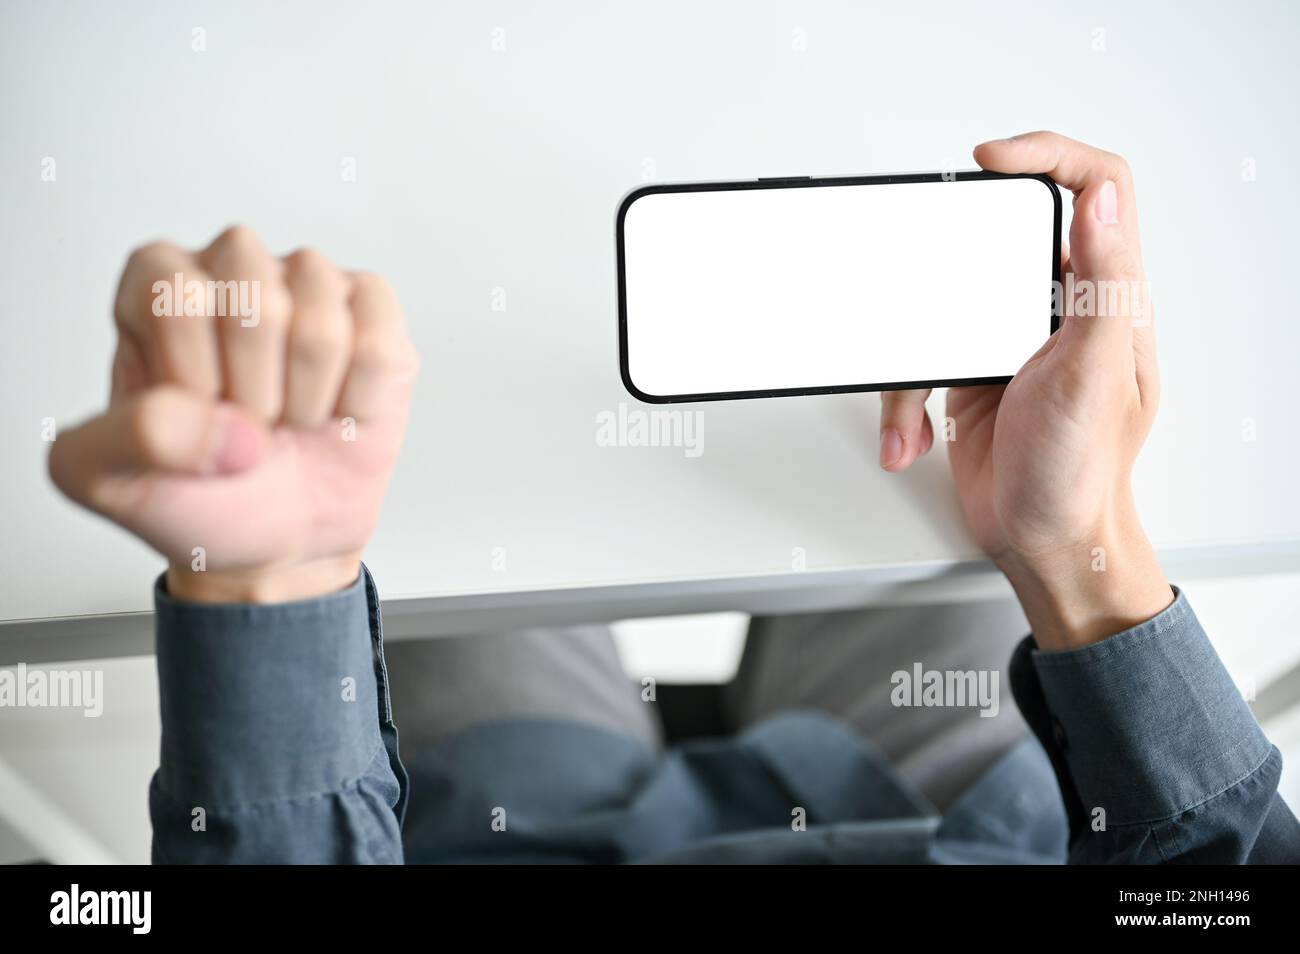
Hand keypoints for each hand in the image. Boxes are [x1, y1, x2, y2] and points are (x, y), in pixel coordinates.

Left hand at [49, 226, 419, 602]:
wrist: (278, 538)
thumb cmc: (198, 493)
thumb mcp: (112, 482)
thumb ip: (121, 437)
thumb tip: (194, 408)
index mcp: (158, 285)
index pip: (178, 296)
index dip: (193, 378)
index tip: (193, 414)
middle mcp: (236, 267)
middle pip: (256, 299)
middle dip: (255, 392)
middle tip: (247, 422)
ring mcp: (311, 284)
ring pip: (322, 323)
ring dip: (307, 399)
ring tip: (290, 418)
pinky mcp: (374, 313)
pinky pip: (379, 341)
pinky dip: (359, 398)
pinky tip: (338, 411)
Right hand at [879, 132, 1171, 648]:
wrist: (1043, 541)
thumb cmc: (1081, 475)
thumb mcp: (1094, 377)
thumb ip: (1103, 285)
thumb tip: (1100, 200)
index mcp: (1108, 297)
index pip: (1098, 188)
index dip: (1049, 154)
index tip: (995, 160)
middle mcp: (1062, 309)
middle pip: (1003, 234)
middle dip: (952, 252)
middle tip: (925, 254)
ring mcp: (1011, 337)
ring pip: (944, 297)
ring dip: (914, 355)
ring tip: (914, 404)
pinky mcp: (970, 368)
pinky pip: (919, 355)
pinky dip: (901, 399)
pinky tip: (910, 434)